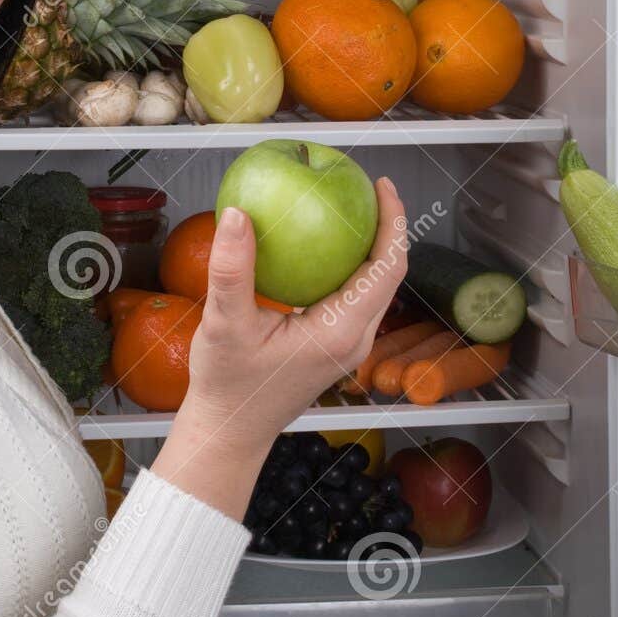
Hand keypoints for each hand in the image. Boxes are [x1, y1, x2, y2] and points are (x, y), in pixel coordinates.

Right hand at [176, 176, 407, 462]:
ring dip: (370, 245)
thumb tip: (235, 214)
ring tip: (350, 208)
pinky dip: (348, 264)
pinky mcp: (334, 346)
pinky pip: (354, 296)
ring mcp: (347, 345)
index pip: (386, 268)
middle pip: (389, 273)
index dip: (393, 222)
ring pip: (374, 285)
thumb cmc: (228, 386)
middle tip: (367, 187)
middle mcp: (354, 339)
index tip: (382, 186)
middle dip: (386, 226)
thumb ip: (231, 270)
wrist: (229, 430)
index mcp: (340, 332)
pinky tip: (320, 245)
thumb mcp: (224, 325)